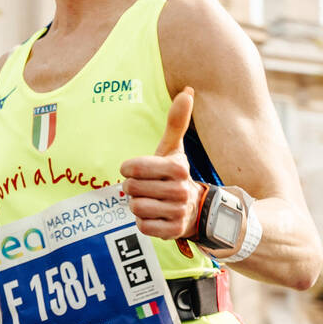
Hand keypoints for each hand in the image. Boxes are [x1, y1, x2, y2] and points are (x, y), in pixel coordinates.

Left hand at [119, 86, 202, 240]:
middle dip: (133, 187)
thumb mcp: (173, 148)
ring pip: (136, 207)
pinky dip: (143, 222)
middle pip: (132, 188)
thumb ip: (176, 121)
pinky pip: (142, 226)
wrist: (194, 209)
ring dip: (137, 205)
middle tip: (145, 187)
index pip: (133, 168)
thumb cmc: (174, 174)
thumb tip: (188, 91)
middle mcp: (181, 190)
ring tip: (151, 201)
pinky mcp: (172, 232)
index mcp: (179, 167)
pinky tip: (155, 216)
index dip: (128, 169)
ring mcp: (178, 212)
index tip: (134, 169)